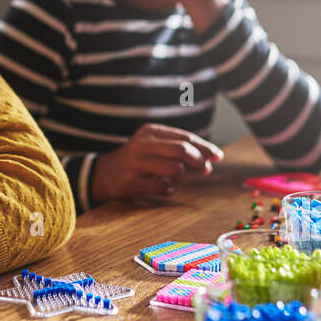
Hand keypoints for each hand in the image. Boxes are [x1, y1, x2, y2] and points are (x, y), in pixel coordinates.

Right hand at [90, 124, 224, 204]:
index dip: (204, 147)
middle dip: (200, 161)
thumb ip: (176, 147)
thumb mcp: (151, 144)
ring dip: (181, 177)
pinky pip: (164, 187)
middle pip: (183, 150)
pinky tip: (162, 186)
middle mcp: (143, 144)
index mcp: (150, 131)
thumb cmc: (135, 159)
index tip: (218, 156)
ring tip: (174, 178)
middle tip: (207, 170)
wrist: (102, 174)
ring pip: (176, 169)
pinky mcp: (133, 182)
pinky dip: (168, 189)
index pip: (184, 137)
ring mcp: (137, 163)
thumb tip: (209, 157)